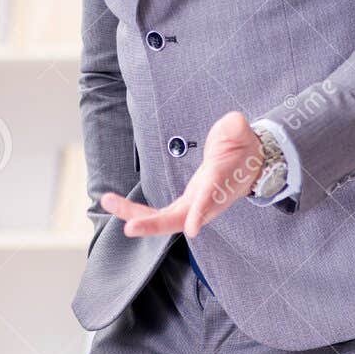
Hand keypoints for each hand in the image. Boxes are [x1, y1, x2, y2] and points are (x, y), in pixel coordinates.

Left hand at [101, 110, 264, 238]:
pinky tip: (113, 203)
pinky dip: (136, 211)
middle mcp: (205, 202)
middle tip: (129, 227)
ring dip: (135, 215)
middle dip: (154, 225)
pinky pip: (157, 213)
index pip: (211, 199)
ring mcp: (192, 206)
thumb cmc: (242, 148)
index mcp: (220, 183)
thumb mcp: (241, 133)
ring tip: (107, 200)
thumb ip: (236, 129)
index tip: (192, 228)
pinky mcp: (183, 205)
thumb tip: (232, 125)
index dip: (201, 212)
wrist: (247, 166)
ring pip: (163, 220)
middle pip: (179, 220)